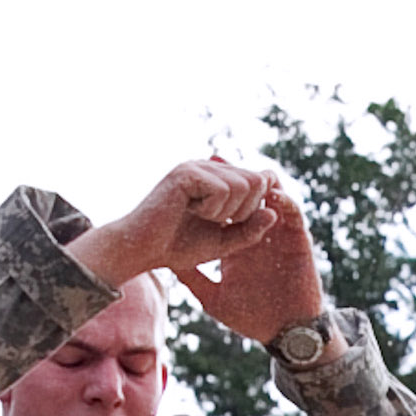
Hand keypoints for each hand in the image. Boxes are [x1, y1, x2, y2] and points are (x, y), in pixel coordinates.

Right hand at [65, 157, 285, 295]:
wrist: (142, 249)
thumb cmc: (178, 246)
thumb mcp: (224, 242)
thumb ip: (250, 230)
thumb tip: (274, 213)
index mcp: (218, 178)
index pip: (259, 181)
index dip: (254, 207)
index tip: (232, 223)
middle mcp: (209, 167)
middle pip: (256, 181)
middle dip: (244, 210)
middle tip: (217, 222)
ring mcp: (198, 166)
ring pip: (244, 184)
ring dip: (227, 211)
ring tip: (201, 217)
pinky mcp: (187, 172)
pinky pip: (223, 189)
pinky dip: (212, 210)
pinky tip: (189, 211)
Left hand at [181, 179, 322, 347]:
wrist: (286, 333)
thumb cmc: (253, 318)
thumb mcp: (213, 298)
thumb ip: (194, 279)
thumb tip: (166, 264)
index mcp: (239, 243)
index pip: (225, 209)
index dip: (211, 192)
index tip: (192, 175)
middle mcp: (260, 233)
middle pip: (246, 195)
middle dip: (232, 176)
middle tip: (214, 161)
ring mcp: (280, 236)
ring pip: (272, 197)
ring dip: (260, 183)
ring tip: (243, 173)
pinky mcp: (298, 242)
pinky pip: (293, 214)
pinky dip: (283, 201)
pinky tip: (271, 195)